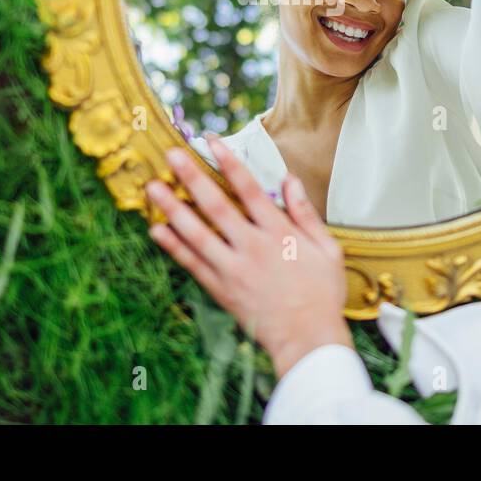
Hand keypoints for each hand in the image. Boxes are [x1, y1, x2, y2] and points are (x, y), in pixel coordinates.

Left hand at [146, 135, 351, 377]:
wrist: (308, 339)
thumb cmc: (322, 294)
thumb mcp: (328, 249)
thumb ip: (306, 213)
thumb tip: (290, 180)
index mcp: (278, 233)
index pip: (248, 189)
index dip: (228, 162)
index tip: (211, 141)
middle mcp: (252, 247)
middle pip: (216, 206)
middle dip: (192, 178)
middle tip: (170, 155)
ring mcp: (233, 269)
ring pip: (197, 233)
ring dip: (173, 209)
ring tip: (153, 188)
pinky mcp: (221, 289)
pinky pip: (192, 264)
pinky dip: (173, 247)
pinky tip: (157, 230)